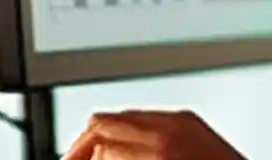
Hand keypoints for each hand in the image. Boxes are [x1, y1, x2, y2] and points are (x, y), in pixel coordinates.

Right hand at [62, 110, 245, 159]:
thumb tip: (95, 158)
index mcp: (157, 153)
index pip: (97, 142)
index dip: (79, 157)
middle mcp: (169, 129)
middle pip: (103, 122)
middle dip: (83, 147)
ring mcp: (183, 121)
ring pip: (123, 115)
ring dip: (105, 137)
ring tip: (99, 158)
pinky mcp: (192, 120)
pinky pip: (148, 116)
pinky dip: (131, 131)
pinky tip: (128, 151)